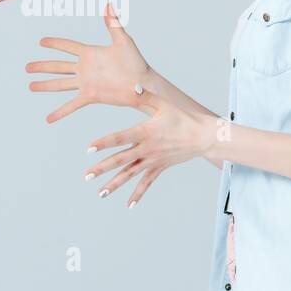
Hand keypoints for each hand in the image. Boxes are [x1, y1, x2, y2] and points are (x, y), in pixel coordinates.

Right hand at [26, 3, 149, 122]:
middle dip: (42, 66)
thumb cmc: (137, 63)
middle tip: (27, 67)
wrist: (143, 85)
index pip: (68, 46)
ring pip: (60, 84)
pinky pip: (71, 105)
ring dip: (45, 85)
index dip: (54, 44)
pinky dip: (60, 112)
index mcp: (91, 53)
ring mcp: (86, 83)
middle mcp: (85, 68)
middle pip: (58, 66)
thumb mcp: (123, 41)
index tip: (41, 41)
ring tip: (30, 86)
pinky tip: (49, 119)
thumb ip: (114, 23)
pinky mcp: (90, 96)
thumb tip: (109, 4)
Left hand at [84, 85, 217, 207]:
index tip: (89, 148)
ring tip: (100, 193)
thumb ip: (146, 96)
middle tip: (87, 176)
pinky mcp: (159, 167)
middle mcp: (147, 148)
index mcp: (145, 132)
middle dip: (102, 168)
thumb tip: (133, 85)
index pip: (120, 138)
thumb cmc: (183, 117)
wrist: (203, 137)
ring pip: (131, 174)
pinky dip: (138, 194)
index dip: (104, 142)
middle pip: (121, 160)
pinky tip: (129, 205)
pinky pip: (147, 183)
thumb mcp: (164, 104)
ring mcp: (153, 160)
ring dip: (115, 184)